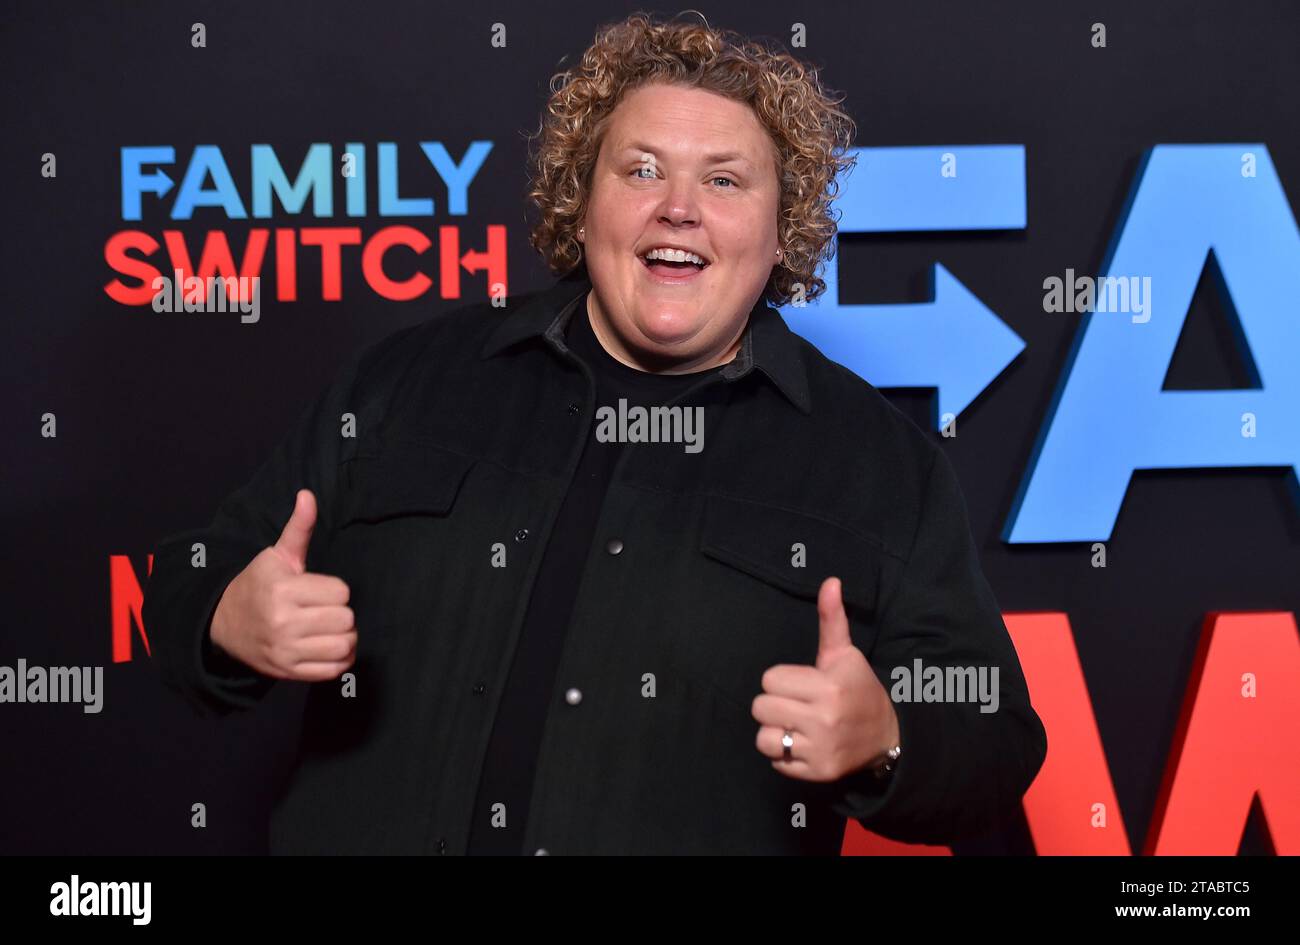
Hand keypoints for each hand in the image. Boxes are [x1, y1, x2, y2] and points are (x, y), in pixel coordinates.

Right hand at [209, 489, 356, 681]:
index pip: (341, 592)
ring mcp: (286, 651)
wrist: (224, 625)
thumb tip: (307, 495)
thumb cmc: (260, 585)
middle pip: (346, 619)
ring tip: (329, 628)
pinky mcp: (289, 672)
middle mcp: (283, 622)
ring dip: (345, 637)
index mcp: (282, 591)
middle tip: (324, 609)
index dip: (336, 589)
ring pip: (344, 645)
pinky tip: (327, 645)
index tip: (318, 590)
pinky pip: (334, 670)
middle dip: (341, 613)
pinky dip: (339, 659)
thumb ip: (298, 528)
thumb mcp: (277, 556)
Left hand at [751, 576, 898, 780]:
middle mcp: (824, 718)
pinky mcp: (818, 772)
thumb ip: (831, 619)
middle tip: (797, 705)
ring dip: (776, 733)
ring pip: (764, 739)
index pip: (769, 680)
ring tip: (797, 726)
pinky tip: (805, 744)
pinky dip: (786, 756)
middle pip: (761, 708)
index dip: (781, 680)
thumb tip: (830, 581)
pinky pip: (777, 763)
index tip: (801, 684)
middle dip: (775, 705)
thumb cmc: (857, 688)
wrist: (887, 735)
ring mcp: (821, 748)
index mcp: (828, 686)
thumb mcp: (845, 654)